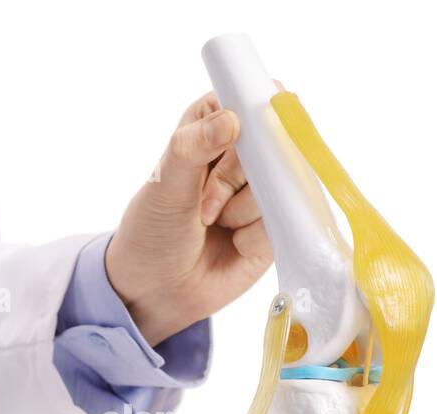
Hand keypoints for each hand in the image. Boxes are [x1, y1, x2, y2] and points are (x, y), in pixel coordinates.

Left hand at [105, 93, 273, 346]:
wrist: (155, 291)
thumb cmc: (152, 231)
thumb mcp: (165, 184)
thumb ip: (193, 145)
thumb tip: (232, 118)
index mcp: (214, 126)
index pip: (252, 100)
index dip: (254, 119)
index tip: (241, 141)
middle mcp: (244, 154)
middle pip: (273, 144)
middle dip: (237, 177)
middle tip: (204, 204)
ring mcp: (264, 191)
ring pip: (281, 184)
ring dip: (242, 211)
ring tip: (213, 224)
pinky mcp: (276, 225)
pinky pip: (284, 219)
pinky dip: (255, 236)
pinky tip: (234, 244)